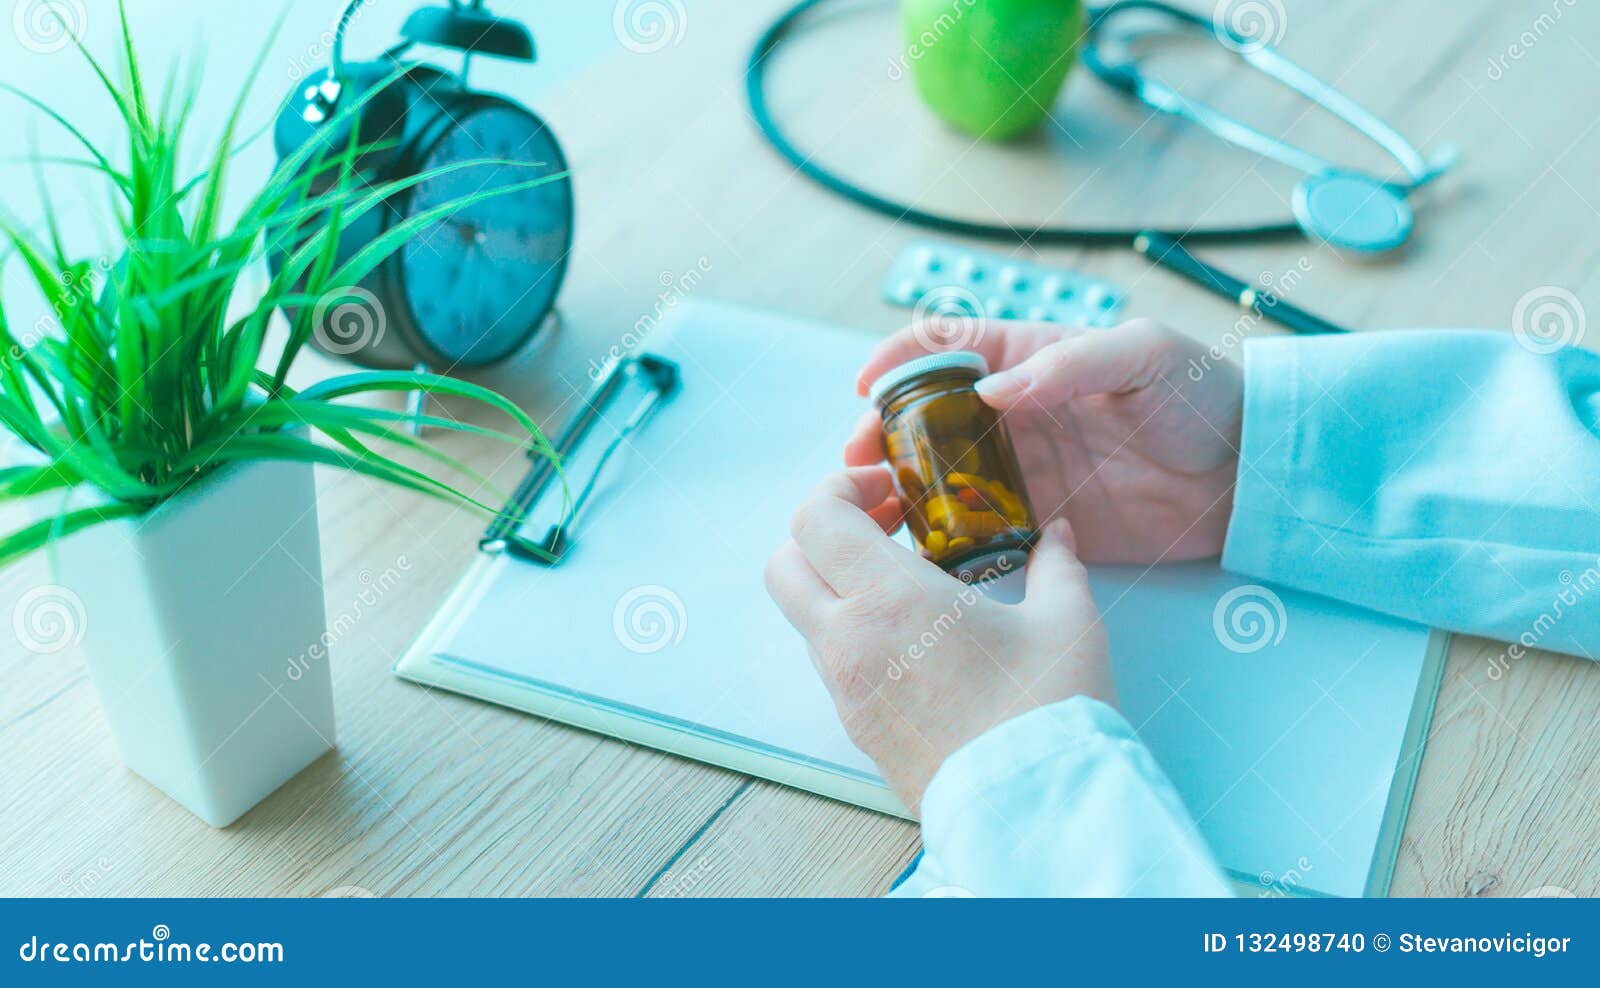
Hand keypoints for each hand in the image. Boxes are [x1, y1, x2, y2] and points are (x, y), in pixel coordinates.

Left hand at [764, 467, 1113, 814]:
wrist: (1034, 810)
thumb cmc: (1048, 709)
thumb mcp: (1067, 620)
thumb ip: (1055, 565)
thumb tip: (1056, 537)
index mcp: (888, 599)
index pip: (815, 518)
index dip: (839, 487)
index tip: (886, 488)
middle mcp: (849, 642)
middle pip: (785, 564)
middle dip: (823, 535)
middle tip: (885, 527)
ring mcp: (845, 691)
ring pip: (804, 617)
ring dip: (837, 586)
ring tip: (908, 584)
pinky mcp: (857, 729)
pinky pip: (831, 663)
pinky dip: (853, 633)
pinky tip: (914, 636)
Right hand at [847, 319, 1242, 563]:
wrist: (1248, 477)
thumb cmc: (1204, 397)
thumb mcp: (1148, 355)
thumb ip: (1073, 364)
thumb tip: (991, 390)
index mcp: (1032, 359)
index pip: (947, 347)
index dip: (898, 358)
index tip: (865, 384)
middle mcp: (1014, 414)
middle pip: (925, 417)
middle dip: (881, 432)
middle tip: (858, 459)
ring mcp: (1021, 471)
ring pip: (939, 476)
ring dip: (899, 487)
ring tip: (872, 505)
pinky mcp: (1037, 524)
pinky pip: (976, 531)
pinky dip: (941, 539)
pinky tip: (916, 549)